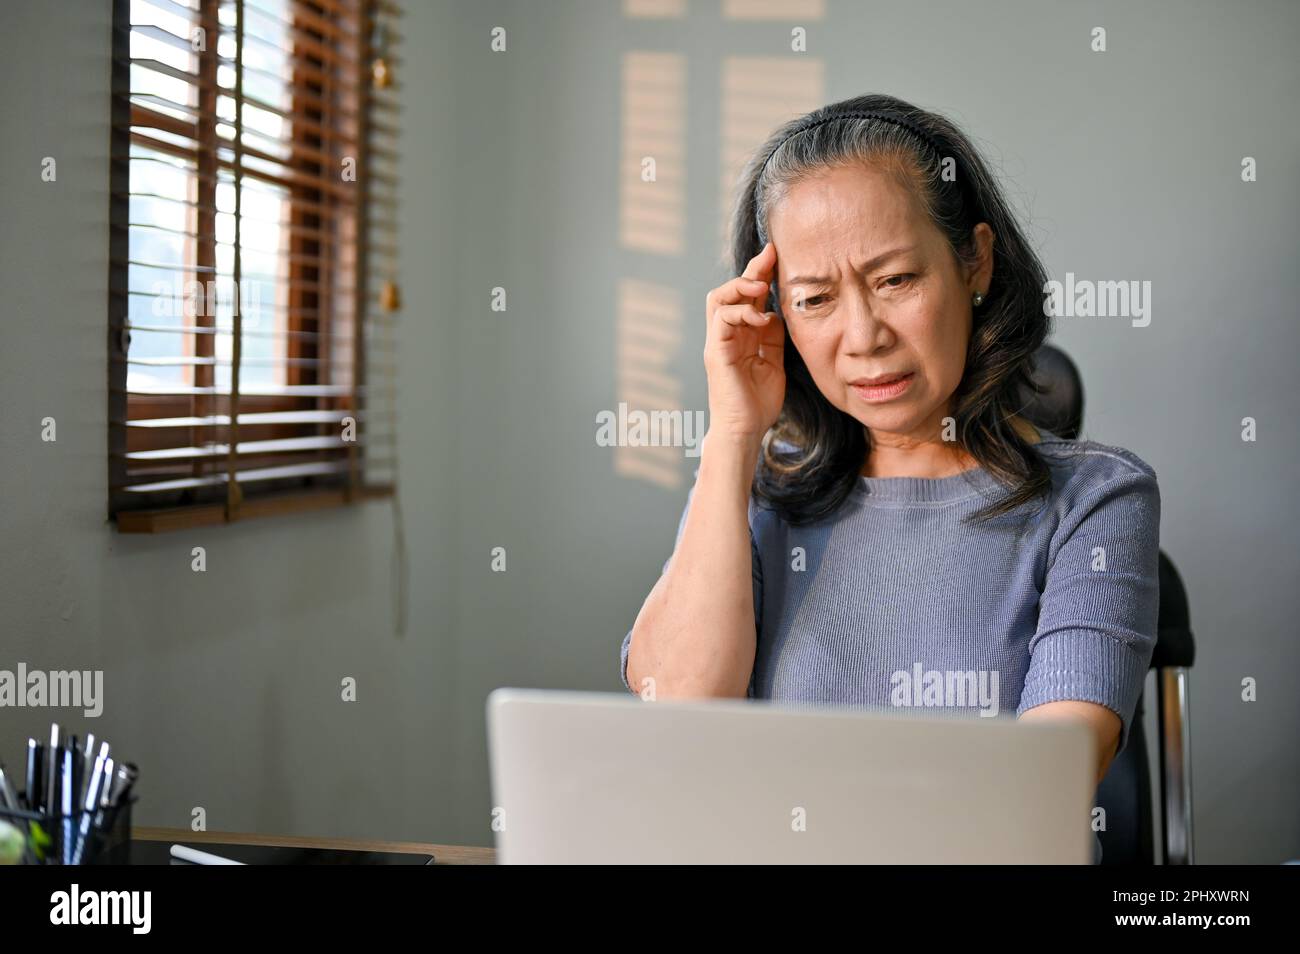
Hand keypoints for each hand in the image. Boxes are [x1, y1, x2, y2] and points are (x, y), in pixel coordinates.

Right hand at [703, 241, 785, 445]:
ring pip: (718, 298)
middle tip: (770, 255)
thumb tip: (775, 312)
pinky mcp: (716, 352)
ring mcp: (718, 342)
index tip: (777, 254)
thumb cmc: (758, 402)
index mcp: (740, 335)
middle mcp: (726, 335)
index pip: (747, 297)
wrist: (745, 430)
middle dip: (750, 270)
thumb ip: (772, 337)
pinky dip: (741, 312)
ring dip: (740, 286)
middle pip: (730, 290)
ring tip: (761, 286)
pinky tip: (760, 317)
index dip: (759, 273)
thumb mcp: (773, 362)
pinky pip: (721, 319)